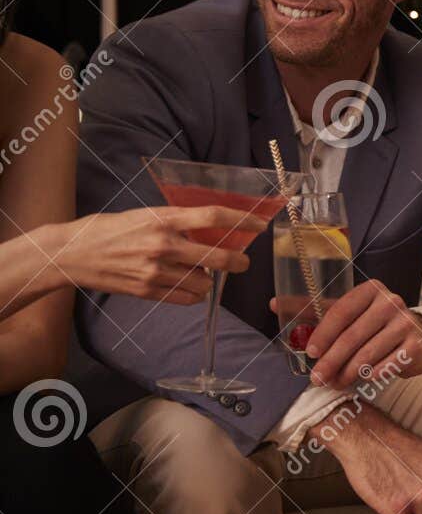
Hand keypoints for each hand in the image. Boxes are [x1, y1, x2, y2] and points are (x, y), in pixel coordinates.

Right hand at [47, 206, 262, 303]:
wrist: (71, 253)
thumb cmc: (109, 229)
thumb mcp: (143, 215)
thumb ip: (175, 222)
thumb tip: (211, 227)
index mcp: (162, 219)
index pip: (213, 216)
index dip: (242, 220)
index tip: (260, 224)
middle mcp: (162, 245)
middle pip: (219, 256)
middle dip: (239, 261)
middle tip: (243, 261)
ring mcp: (155, 271)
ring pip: (205, 282)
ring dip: (210, 280)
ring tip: (200, 273)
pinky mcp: (147, 291)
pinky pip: (187, 299)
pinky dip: (195, 294)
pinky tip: (189, 287)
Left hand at [288, 279, 421, 388]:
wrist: (419, 336)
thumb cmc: (375, 324)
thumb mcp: (346, 312)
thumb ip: (313, 309)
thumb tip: (274, 304)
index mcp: (370, 290)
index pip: (341, 311)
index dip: (323, 334)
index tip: (311, 353)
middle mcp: (391, 303)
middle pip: (352, 336)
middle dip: (331, 361)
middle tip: (317, 379)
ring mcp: (406, 324)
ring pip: (368, 355)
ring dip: (347, 373)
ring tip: (335, 383)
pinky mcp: (416, 346)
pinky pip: (386, 366)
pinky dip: (370, 376)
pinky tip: (361, 380)